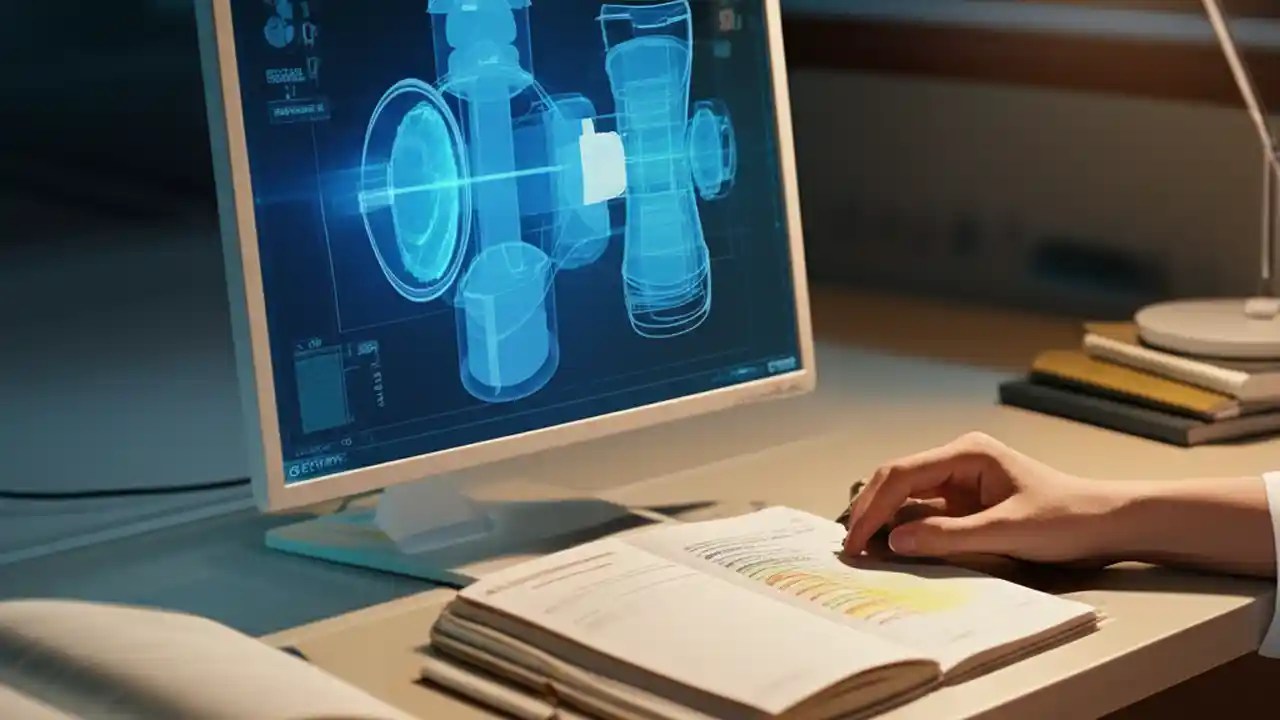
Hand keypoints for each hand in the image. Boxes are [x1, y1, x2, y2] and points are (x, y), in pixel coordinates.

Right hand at [842, 433, 1123, 564]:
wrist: (1106, 524)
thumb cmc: (1067, 519)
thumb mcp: (1007, 531)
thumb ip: (949, 536)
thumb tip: (894, 542)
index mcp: (967, 453)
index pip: (903, 474)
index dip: (873, 508)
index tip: (856, 540)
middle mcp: (958, 461)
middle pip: (896, 481)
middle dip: (870, 513)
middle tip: (850, 549)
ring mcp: (960, 482)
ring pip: (906, 497)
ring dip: (884, 522)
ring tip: (863, 552)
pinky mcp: (965, 504)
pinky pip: (924, 513)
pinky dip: (905, 531)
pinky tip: (892, 550)